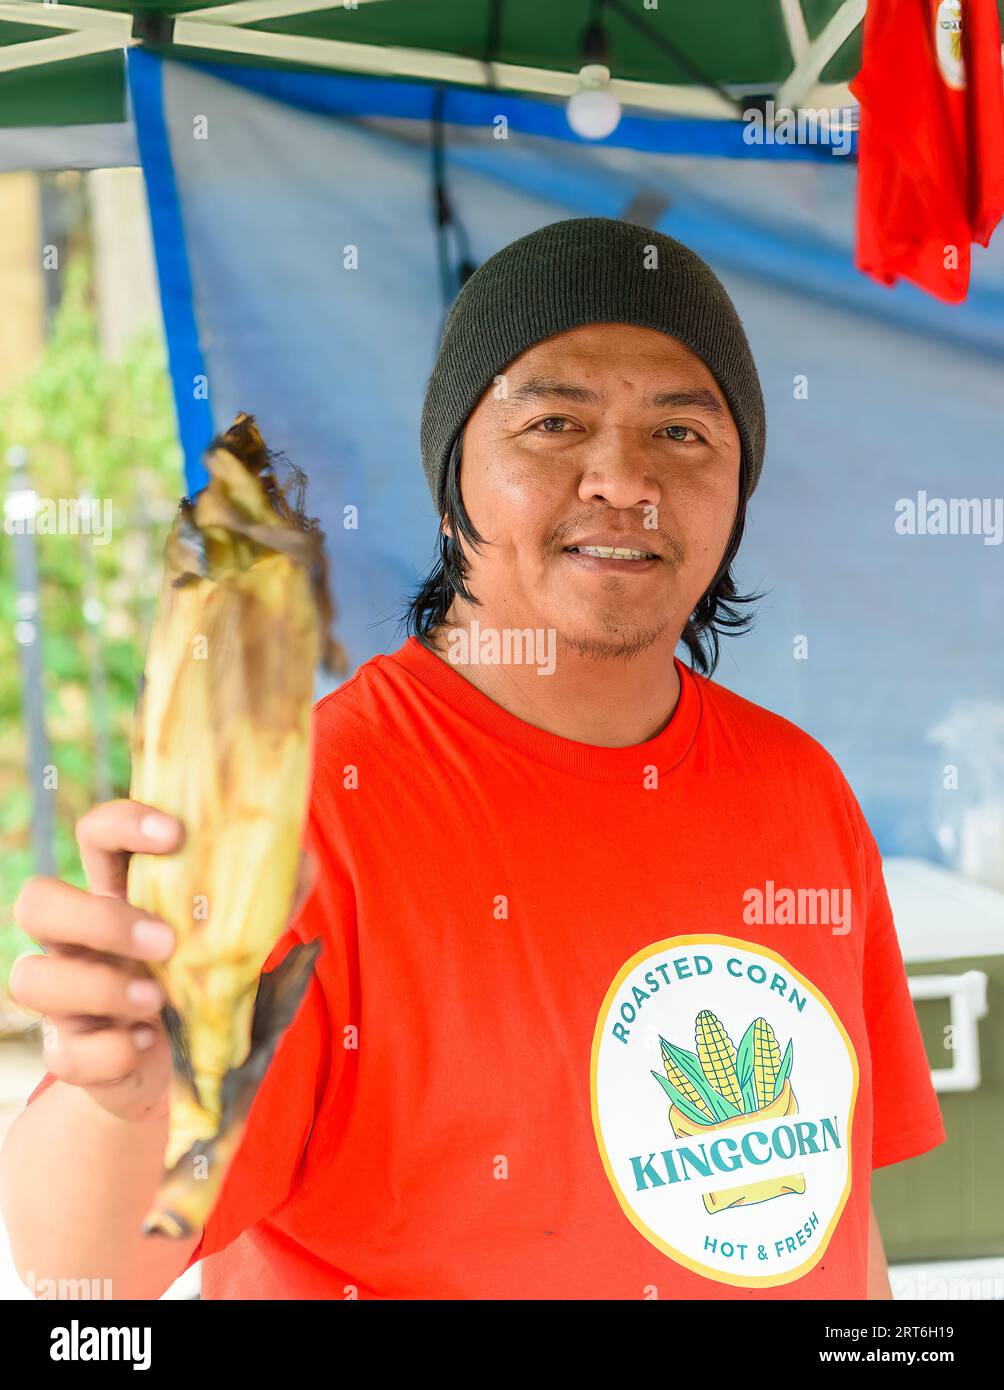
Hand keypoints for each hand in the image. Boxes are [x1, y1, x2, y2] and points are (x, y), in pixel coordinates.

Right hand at [10, 800, 317, 1124]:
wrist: (181, 1077)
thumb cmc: (203, 990)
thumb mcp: (237, 943)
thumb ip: (266, 903)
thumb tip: (302, 860)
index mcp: (118, 896)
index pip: (95, 836)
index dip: (121, 822)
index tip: (174, 833)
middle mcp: (77, 940)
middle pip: (37, 901)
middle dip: (99, 917)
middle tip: (165, 941)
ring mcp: (64, 997)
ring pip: (31, 976)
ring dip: (100, 986)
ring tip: (157, 1001)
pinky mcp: (69, 1053)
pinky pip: (64, 1052)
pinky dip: (111, 1051)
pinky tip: (147, 1046)